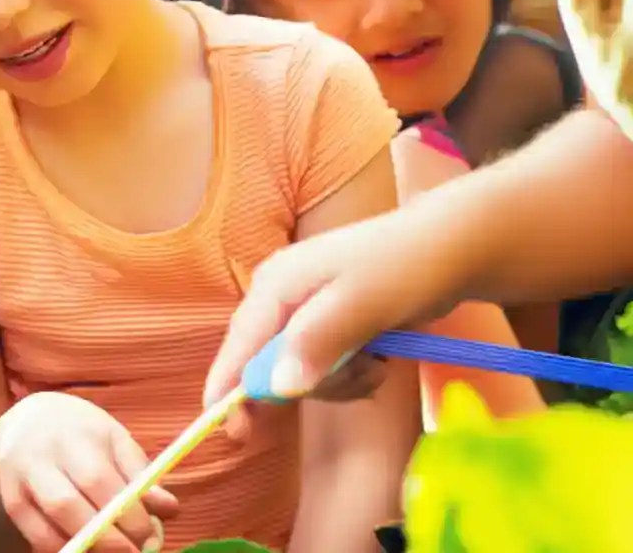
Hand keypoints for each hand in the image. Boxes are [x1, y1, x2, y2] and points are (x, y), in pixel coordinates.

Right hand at [0, 392, 178, 551]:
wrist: (31, 420)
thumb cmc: (84, 434)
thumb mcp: (115, 441)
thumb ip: (141, 475)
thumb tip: (170, 509)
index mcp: (75, 434)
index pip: (99, 480)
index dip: (126, 514)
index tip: (150, 536)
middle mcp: (41, 453)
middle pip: (68, 504)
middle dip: (105, 537)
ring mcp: (20, 477)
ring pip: (47, 522)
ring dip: (84, 547)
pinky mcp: (11, 499)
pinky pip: (34, 534)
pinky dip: (60, 548)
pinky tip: (84, 550)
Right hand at [202, 208, 467, 421]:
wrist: (450, 248)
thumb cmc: (405, 267)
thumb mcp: (363, 302)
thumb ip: (318, 341)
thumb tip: (279, 387)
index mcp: (275, 284)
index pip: (240, 343)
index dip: (229, 388)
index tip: (232, 430)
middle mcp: (278, 297)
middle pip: (268, 365)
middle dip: (312, 383)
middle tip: (361, 377)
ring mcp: (300, 312)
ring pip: (298, 373)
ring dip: (338, 381)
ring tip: (377, 364)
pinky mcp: (324, 325)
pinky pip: (319, 368)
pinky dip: (349, 376)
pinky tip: (377, 362)